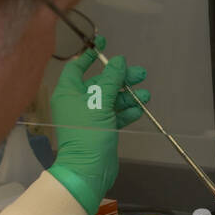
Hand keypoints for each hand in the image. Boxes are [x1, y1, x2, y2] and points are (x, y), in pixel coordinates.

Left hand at [46, 34, 149, 214]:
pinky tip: (139, 108)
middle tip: (140, 73)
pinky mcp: (101, 130)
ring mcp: (89, 117)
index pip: (77, 67)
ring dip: (127, 95)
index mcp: (69, 92)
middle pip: (100, 83)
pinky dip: (126, 111)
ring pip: (110, 99)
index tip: (104, 44)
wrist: (88, 169)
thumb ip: (111, 80)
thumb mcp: (100, 102)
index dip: (90, 56)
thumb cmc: (88, 133)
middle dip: (120, 78)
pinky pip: (114, 115)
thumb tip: (119, 61)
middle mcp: (77, 102)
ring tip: (145, 94)